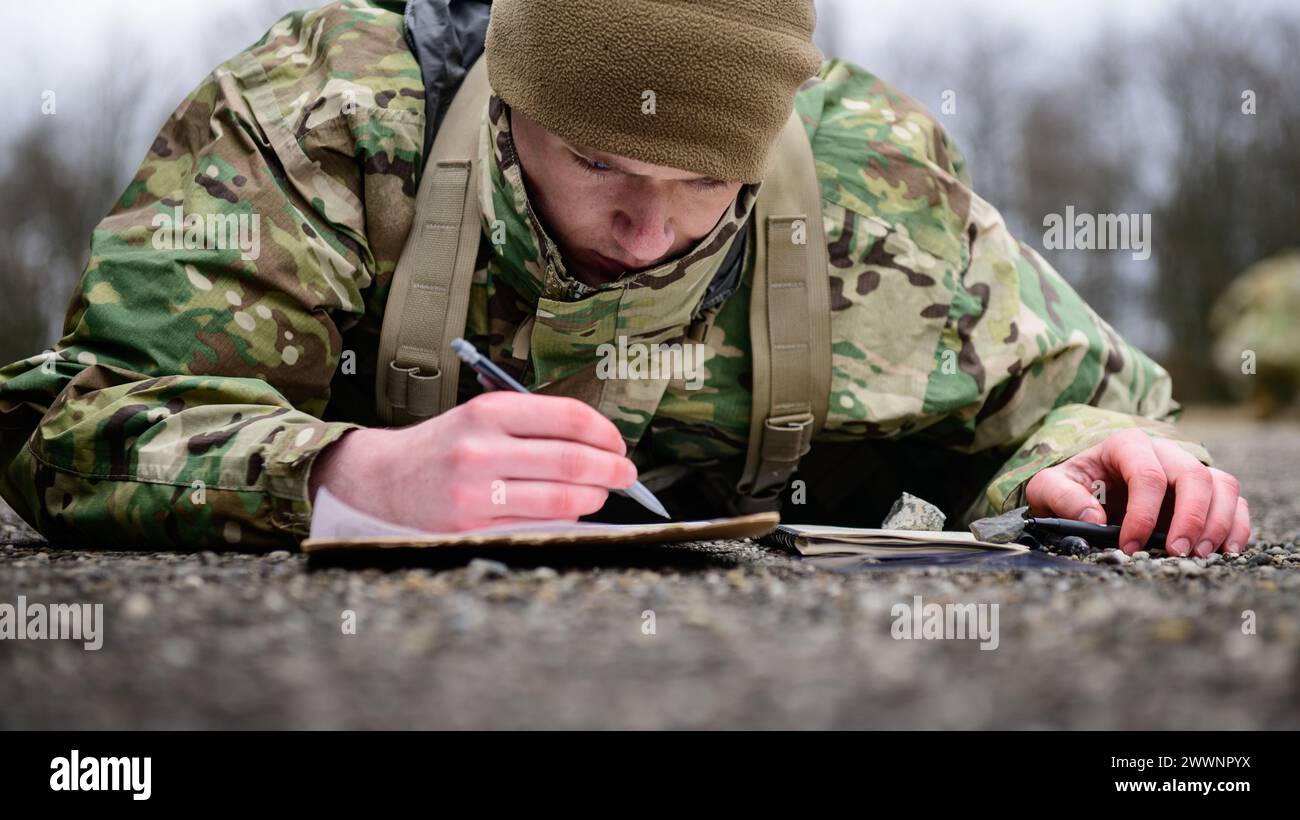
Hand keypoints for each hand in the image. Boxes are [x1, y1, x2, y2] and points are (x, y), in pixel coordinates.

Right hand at [308, 392, 636, 531]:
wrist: (381, 480)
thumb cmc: (443, 446)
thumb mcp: (479, 417)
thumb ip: (532, 425)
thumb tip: (599, 443)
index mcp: (488, 411)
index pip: (567, 416)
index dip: (605, 431)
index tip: (618, 442)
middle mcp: (481, 449)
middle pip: (572, 460)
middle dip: (612, 468)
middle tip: (627, 473)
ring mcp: (476, 492)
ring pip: (561, 498)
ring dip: (594, 497)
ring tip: (603, 492)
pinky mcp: (472, 527)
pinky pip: (538, 525)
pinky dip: (566, 519)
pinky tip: (573, 511)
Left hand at [1024, 428, 1250, 556]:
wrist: (1083, 484)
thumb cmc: (1069, 484)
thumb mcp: (1047, 487)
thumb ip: (1062, 497)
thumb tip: (1093, 518)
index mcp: (1125, 445)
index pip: (1146, 474)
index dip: (1143, 513)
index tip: (1130, 546)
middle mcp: (1163, 451)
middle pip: (1192, 475)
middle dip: (1190, 517)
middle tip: (1176, 552)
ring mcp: (1186, 468)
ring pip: (1220, 484)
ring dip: (1217, 522)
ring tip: (1201, 555)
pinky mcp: (1204, 489)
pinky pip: (1233, 500)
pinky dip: (1236, 524)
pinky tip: (1226, 549)